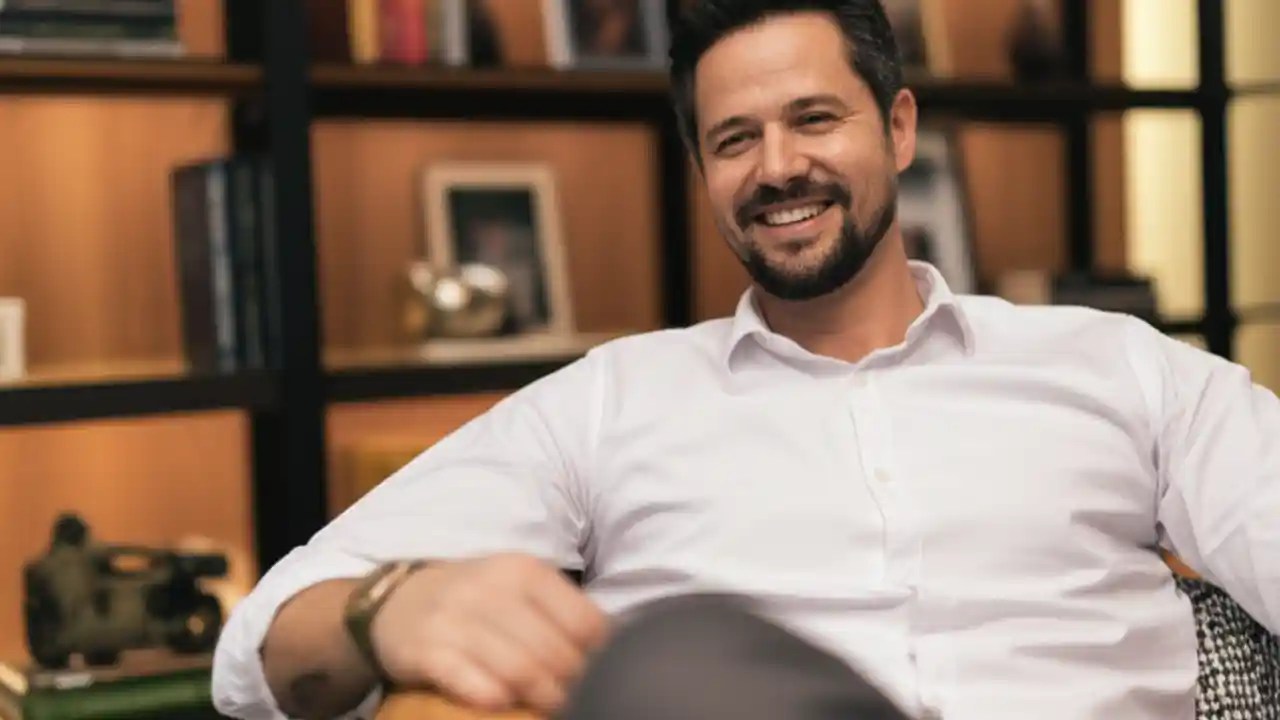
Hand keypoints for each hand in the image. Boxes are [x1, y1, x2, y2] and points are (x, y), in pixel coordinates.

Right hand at [369, 553, 608, 714]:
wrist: (398, 600)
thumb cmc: (475, 599)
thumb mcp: (518, 588)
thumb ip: (562, 612)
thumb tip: (614, 648)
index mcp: (525, 571)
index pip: (584, 621)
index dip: (601, 658)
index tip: (606, 678)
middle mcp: (491, 588)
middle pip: (554, 651)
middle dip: (574, 685)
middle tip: (582, 703)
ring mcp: (455, 618)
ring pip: (518, 669)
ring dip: (543, 697)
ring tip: (553, 711)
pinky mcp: (424, 649)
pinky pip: (467, 680)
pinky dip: (492, 696)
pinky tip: (504, 703)